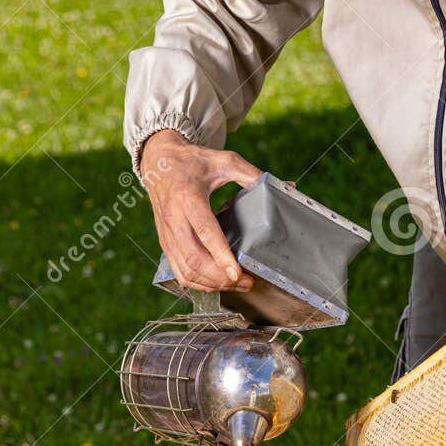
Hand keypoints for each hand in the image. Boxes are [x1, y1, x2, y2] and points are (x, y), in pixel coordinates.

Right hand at [139, 129, 260, 291]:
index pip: (205, 231)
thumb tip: (287, 186)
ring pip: (186, 271)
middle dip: (221, 277)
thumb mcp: (224, 161)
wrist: (158, 163)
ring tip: (236, 284)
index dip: (221, 255)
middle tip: (246, 281)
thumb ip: (252, 175)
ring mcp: (167, 234)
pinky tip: (216, 283)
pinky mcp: (165, 244)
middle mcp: (174, 218)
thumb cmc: (192, 162)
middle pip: (195, 259)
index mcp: (189, 196)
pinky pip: (179, 272)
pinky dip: (198, 284)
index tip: (237, 272)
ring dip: (212, 284)